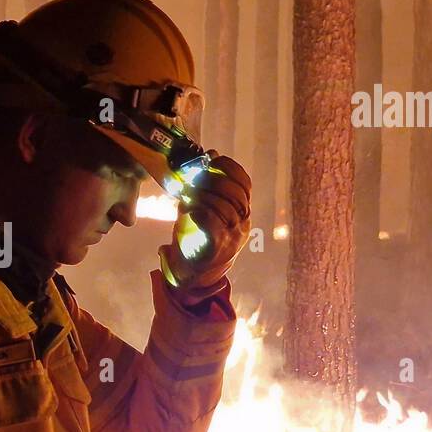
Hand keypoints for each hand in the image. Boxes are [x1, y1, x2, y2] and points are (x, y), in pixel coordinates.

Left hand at [158, 152, 251, 291]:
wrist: (194, 275)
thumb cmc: (198, 238)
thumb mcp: (205, 208)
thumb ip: (207, 185)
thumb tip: (211, 155)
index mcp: (241, 213)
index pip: (244, 184)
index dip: (229, 169)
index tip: (212, 160)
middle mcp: (241, 225)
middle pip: (235, 195)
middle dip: (213, 181)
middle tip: (194, 179)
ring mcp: (232, 238)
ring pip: (224, 209)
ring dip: (203, 196)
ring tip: (187, 194)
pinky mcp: (217, 249)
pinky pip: (213, 227)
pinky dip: (201, 214)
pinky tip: (189, 211)